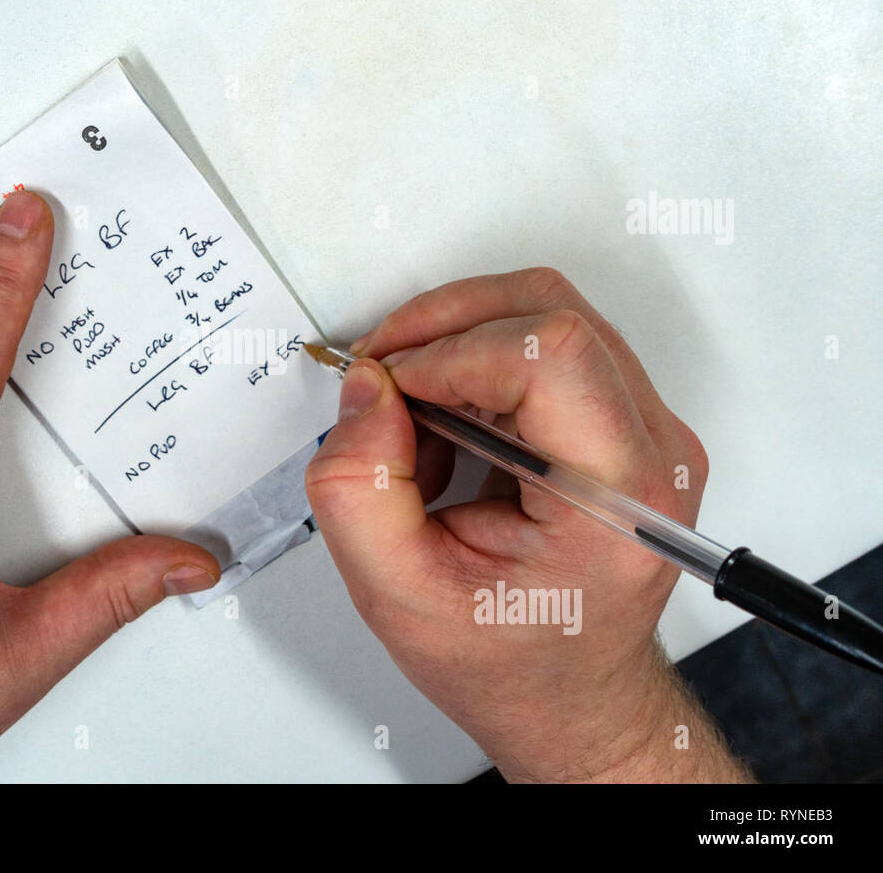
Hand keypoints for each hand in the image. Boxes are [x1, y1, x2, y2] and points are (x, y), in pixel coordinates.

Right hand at [306, 267, 749, 781]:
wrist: (574, 700)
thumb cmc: (510, 664)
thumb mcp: (398, 595)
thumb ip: (357, 488)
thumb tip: (366, 389)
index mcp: (617, 503)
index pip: (551, 353)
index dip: (448, 350)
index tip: (387, 387)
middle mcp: (652, 454)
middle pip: (551, 310)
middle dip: (442, 326)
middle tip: (380, 378)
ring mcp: (646, 431)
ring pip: (547, 313)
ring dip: (456, 347)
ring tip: (415, 424)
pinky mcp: (623, 422)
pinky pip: (547, 346)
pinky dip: (475, 367)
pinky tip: (446, 433)